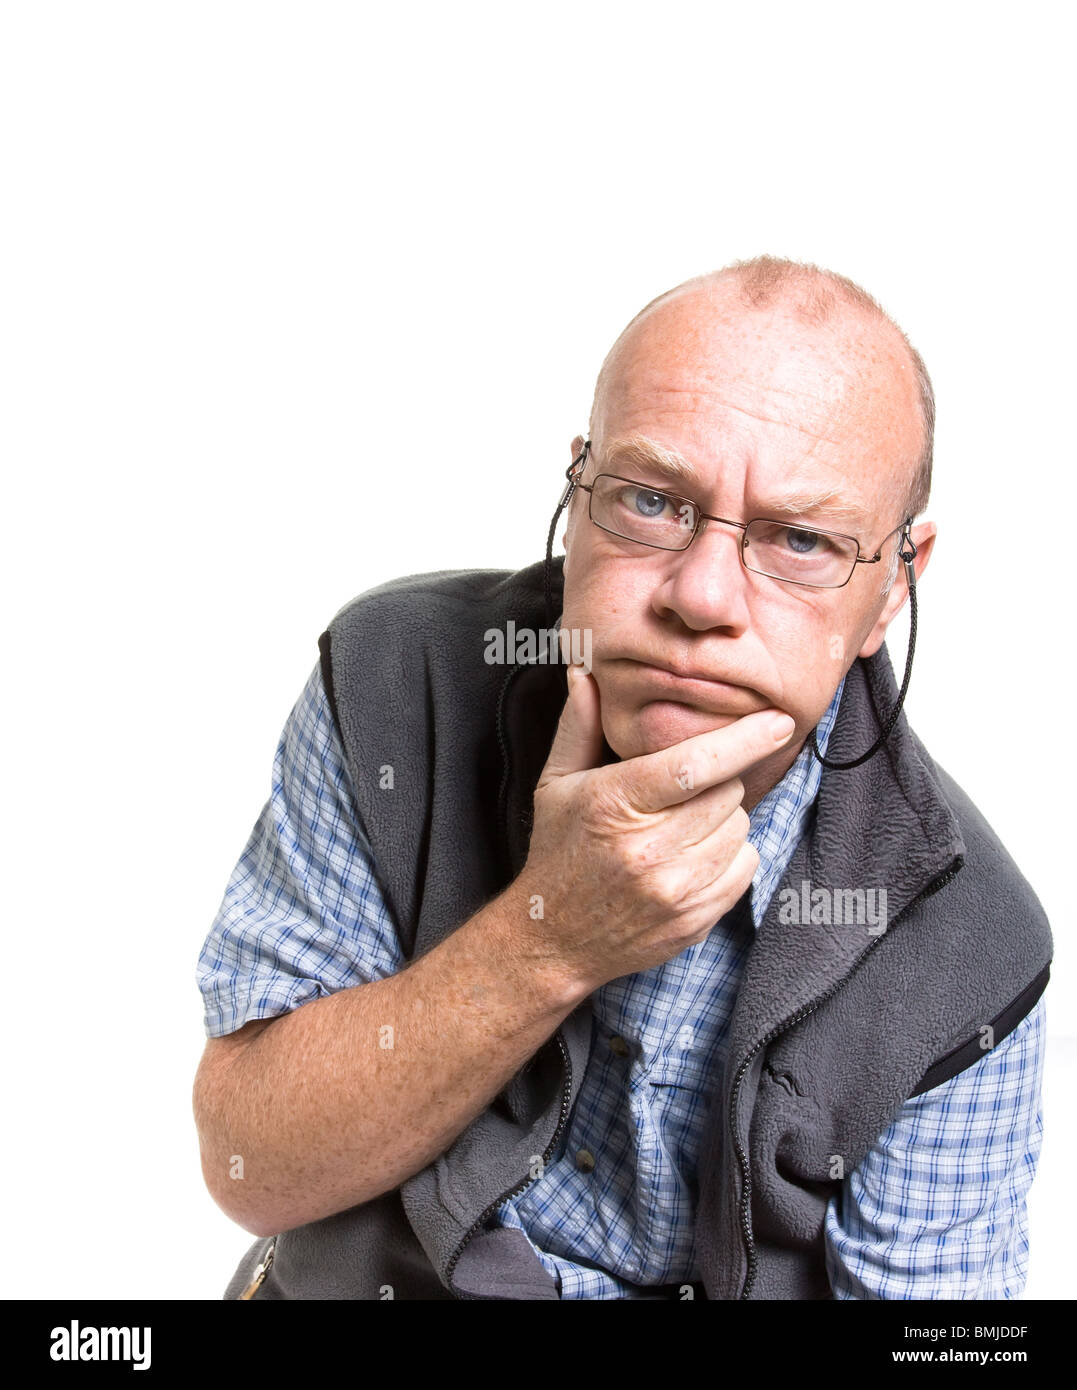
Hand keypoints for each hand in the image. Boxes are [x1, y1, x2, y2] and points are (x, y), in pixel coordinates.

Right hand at [516, 664, 794, 996]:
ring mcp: (673, 892)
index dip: (743, 739)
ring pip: (740, 829)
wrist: (552, 936)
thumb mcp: (556, 783)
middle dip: (717, 783)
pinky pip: (745, 868)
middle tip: (685, 792)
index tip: (777, 720)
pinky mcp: (694, 921)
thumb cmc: (558, 850)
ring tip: (683, 827)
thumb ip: (578, 726)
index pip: (694, 765)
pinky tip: (693, 857)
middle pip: (726, 793)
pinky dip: (730, 856)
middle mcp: (646, 851)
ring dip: (723, 820)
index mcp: (614, 804)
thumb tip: (586, 672)